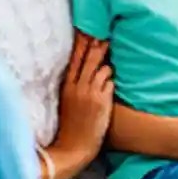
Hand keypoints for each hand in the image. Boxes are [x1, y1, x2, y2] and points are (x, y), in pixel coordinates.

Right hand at [53, 34, 112, 158]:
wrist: (74, 148)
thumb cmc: (72, 125)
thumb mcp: (68, 101)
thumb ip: (75, 86)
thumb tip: (87, 70)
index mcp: (66, 87)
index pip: (74, 59)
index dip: (82, 44)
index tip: (88, 30)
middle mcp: (77, 87)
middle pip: (89, 58)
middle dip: (98, 44)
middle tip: (106, 33)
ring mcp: (89, 93)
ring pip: (102, 68)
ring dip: (108, 64)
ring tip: (110, 58)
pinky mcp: (101, 101)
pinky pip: (110, 82)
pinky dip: (111, 80)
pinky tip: (111, 82)